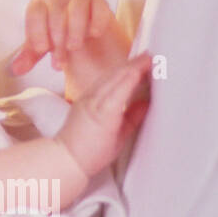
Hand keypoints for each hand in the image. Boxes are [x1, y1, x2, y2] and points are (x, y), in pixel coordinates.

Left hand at [11, 0, 130, 99]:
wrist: (82, 25)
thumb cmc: (57, 32)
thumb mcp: (42, 44)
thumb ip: (30, 55)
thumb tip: (17, 69)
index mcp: (39, 4)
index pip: (35, 13)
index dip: (37, 32)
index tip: (41, 50)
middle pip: (56, 15)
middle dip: (57, 42)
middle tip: (59, 62)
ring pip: (76, 10)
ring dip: (75, 32)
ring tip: (73, 48)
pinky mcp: (98, 2)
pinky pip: (98, 9)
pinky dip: (96, 23)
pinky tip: (93, 35)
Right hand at [54, 54, 150, 177]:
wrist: (67, 162)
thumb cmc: (86, 150)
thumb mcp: (116, 130)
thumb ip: (131, 115)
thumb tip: (146, 103)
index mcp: (92, 100)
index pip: (112, 79)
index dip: (129, 69)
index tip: (143, 62)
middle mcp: (91, 98)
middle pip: (115, 75)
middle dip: (134, 64)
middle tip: (150, 55)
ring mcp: (94, 104)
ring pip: (116, 80)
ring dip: (133, 68)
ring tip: (149, 59)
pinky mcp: (100, 114)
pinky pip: (115, 93)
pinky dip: (128, 81)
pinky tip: (137, 73)